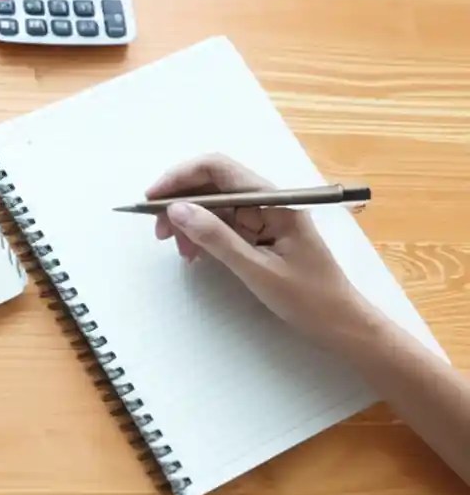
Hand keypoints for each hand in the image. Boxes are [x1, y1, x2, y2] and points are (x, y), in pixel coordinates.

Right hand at [146, 154, 372, 348]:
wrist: (342, 325)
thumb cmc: (308, 299)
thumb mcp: (257, 270)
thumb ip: (216, 238)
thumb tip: (177, 210)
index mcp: (274, 201)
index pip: (219, 170)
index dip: (180, 177)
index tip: (152, 199)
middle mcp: (268, 202)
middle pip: (213, 185)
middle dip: (180, 202)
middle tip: (159, 232)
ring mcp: (265, 219)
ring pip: (215, 207)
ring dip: (190, 223)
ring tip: (180, 251)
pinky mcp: (261, 236)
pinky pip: (224, 226)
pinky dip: (204, 237)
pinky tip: (196, 255)